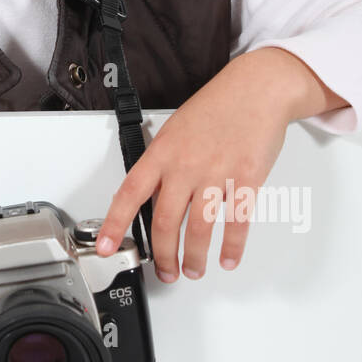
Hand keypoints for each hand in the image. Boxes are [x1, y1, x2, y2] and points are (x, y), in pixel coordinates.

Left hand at [94, 50, 309, 280]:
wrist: (256, 89)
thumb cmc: (217, 107)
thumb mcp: (176, 130)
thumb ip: (164, 165)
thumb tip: (153, 197)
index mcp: (163, 152)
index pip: (130, 193)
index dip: (114, 224)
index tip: (105, 247)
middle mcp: (185, 164)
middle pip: (165, 222)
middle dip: (164, 256)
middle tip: (166, 272)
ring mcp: (216, 172)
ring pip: (198, 228)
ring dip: (194, 257)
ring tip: (194, 270)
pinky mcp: (246, 178)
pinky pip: (236, 221)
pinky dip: (231, 246)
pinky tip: (227, 258)